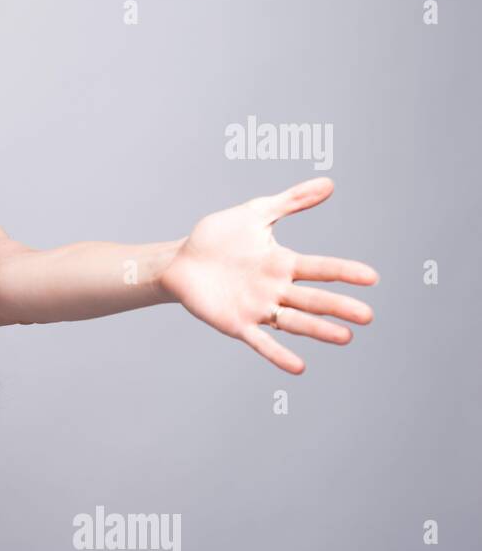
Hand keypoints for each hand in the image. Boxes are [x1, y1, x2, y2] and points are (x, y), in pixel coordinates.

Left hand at [157, 177, 377, 373]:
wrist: (179, 261)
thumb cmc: (216, 238)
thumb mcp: (254, 214)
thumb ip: (291, 201)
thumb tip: (329, 184)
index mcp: (282, 263)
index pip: (321, 268)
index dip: (345, 272)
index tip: (372, 277)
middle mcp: (276, 289)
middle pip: (314, 300)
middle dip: (340, 307)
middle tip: (367, 316)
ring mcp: (258, 308)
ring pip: (295, 322)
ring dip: (319, 330)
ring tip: (345, 337)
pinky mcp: (237, 324)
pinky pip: (261, 341)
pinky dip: (279, 354)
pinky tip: (299, 367)